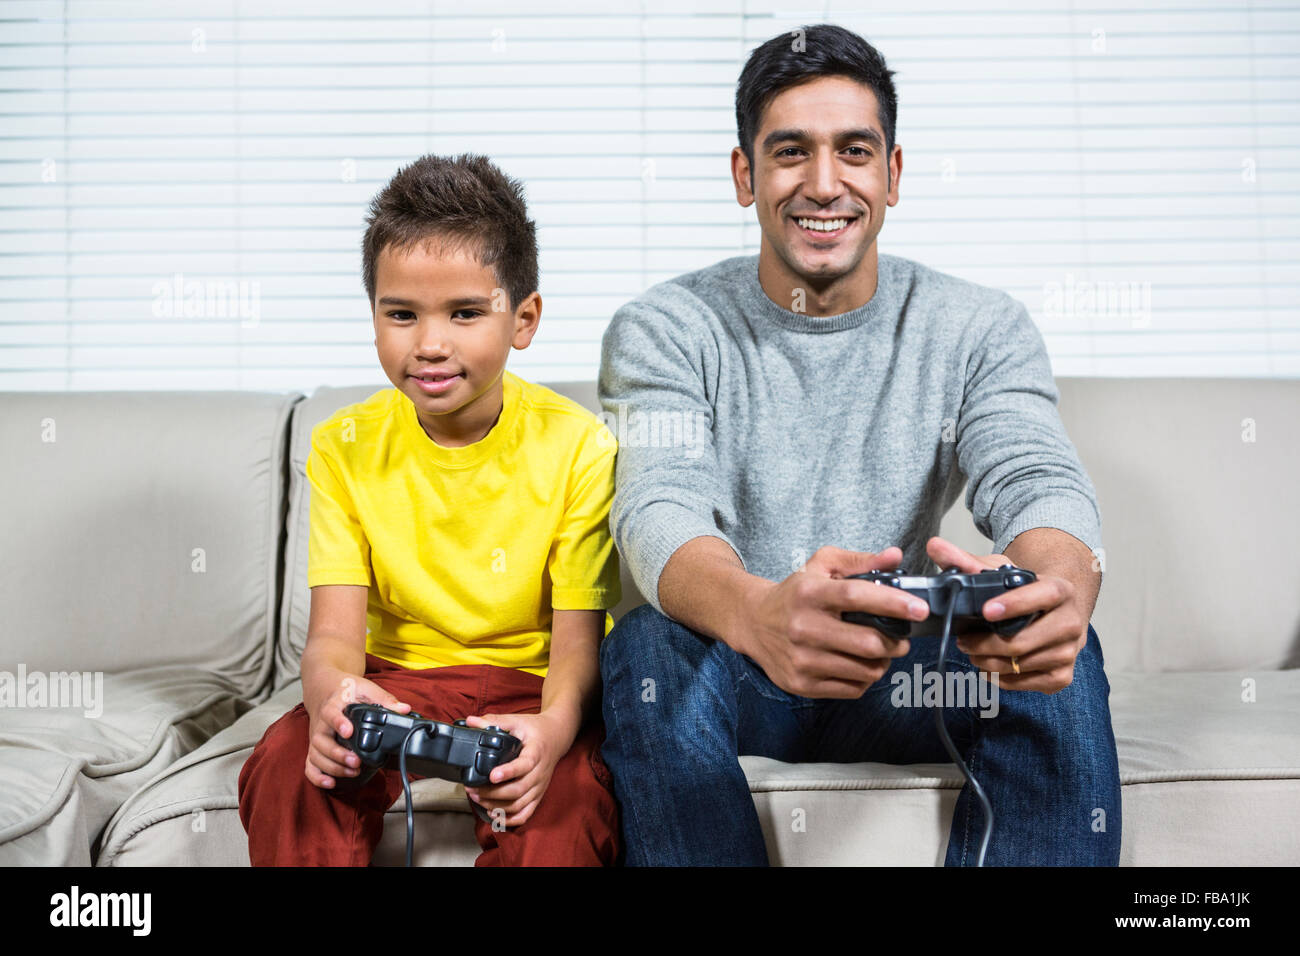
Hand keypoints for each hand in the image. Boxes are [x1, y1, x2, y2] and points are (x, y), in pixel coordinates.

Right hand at [304, 675, 410, 789]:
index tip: (349, 732)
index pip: (331, 714)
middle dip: (338, 754)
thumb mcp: (365, 688)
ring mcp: (317, 737)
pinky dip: (316, 776)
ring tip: (353, 771)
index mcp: (332, 706)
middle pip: (322, 741)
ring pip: (316, 755)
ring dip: (332, 767)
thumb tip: (404, 709)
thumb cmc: (346, 690)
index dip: (339, 723)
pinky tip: (330, 783)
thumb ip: (384, 699)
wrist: (325, 688)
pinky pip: (309, 765)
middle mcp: (321, 724)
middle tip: (356, 762)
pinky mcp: (315, 748)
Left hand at [461, 711, 568, 827]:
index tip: (491, 775)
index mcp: (536, 753)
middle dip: (493, 794)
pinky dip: (510, 819)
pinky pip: (526, 814)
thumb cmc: (536, 729)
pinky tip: (494, 813)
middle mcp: (539, 773)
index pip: (524, 766)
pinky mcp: (538, 795)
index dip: (508, 772)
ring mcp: (539, 786)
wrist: (557, 736)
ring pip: (519, 805)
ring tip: (478, 799)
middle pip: (518, 790)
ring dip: (497, 806)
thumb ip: (494, 721)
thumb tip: (470, 721)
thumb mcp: (517, 720)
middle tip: (473, 789)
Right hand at [738, 545, 926, 698]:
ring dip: (882, 662)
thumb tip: (895, 556)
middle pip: (867, 643)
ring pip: (864, 670)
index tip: (919, 608)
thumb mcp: (821, 566)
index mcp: (810, 593)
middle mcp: (803, 627)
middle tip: (901, 639)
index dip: (893, 603)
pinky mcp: (801, 684)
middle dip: (896, 643)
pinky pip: (851, 689)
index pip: (856, 597)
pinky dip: (864, 679)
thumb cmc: (794, 593)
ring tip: (880, 652)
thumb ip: (859, 561)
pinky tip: (859, 665)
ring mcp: (802, 660)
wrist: (753, 622)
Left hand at [925, 536, 1088, 693]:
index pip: (1043, 597)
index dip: (1015, 604)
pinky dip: (1001, 678)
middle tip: (962, 640)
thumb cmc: (1025, 591)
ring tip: (972, 651)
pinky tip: (989, 666)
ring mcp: (1068, 652)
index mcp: (1061, 590)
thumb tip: (934, 546)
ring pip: (1020, 665)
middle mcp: (1071, 622)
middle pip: (1023, 641)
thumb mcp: (1001, 570)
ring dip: (988, 661)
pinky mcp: (1062, 676)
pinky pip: (1025, 683)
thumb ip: (967, 561)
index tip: (986, 611)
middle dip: (985, 643)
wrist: (1057, 612)